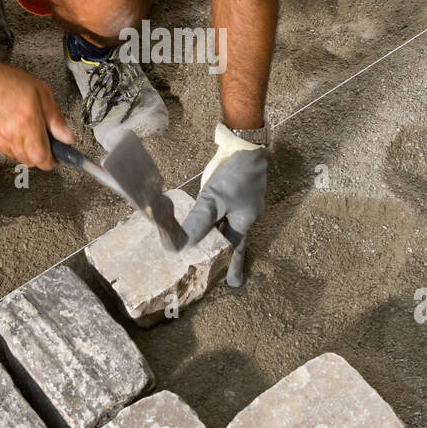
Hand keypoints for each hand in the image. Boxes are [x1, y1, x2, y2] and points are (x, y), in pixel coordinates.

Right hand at [0, 61, 73, 169]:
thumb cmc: (6, 82)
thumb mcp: (41, 92)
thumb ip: (56, 119)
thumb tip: (68, 138)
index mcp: (27, 123)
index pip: (42, 158)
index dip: (52, 160)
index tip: (57, 156)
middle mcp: (11, 136)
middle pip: (31, 161)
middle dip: (40, 154)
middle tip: (43, 139)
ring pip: (18, 157)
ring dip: (26, 149)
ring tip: (24, 128)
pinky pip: (5, 151)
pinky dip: (12, 144)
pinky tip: (11, 128)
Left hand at [182, 124, 267, 287]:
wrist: (245, 142)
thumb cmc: (234, 175)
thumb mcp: (213, 201)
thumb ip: (198, 223)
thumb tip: (181, 247)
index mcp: (245, 221)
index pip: (236, 250)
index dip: (233, 266)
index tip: (234, 285)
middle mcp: (245, 213)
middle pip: (231, 237)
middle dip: (222, 252)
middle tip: (212, 268)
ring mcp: (240, 200)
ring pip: (226, 223)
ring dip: (215, 234)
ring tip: (203, 246)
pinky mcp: (233, 188)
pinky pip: (222, 208)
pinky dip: (213, 216)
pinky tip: (204, 217)